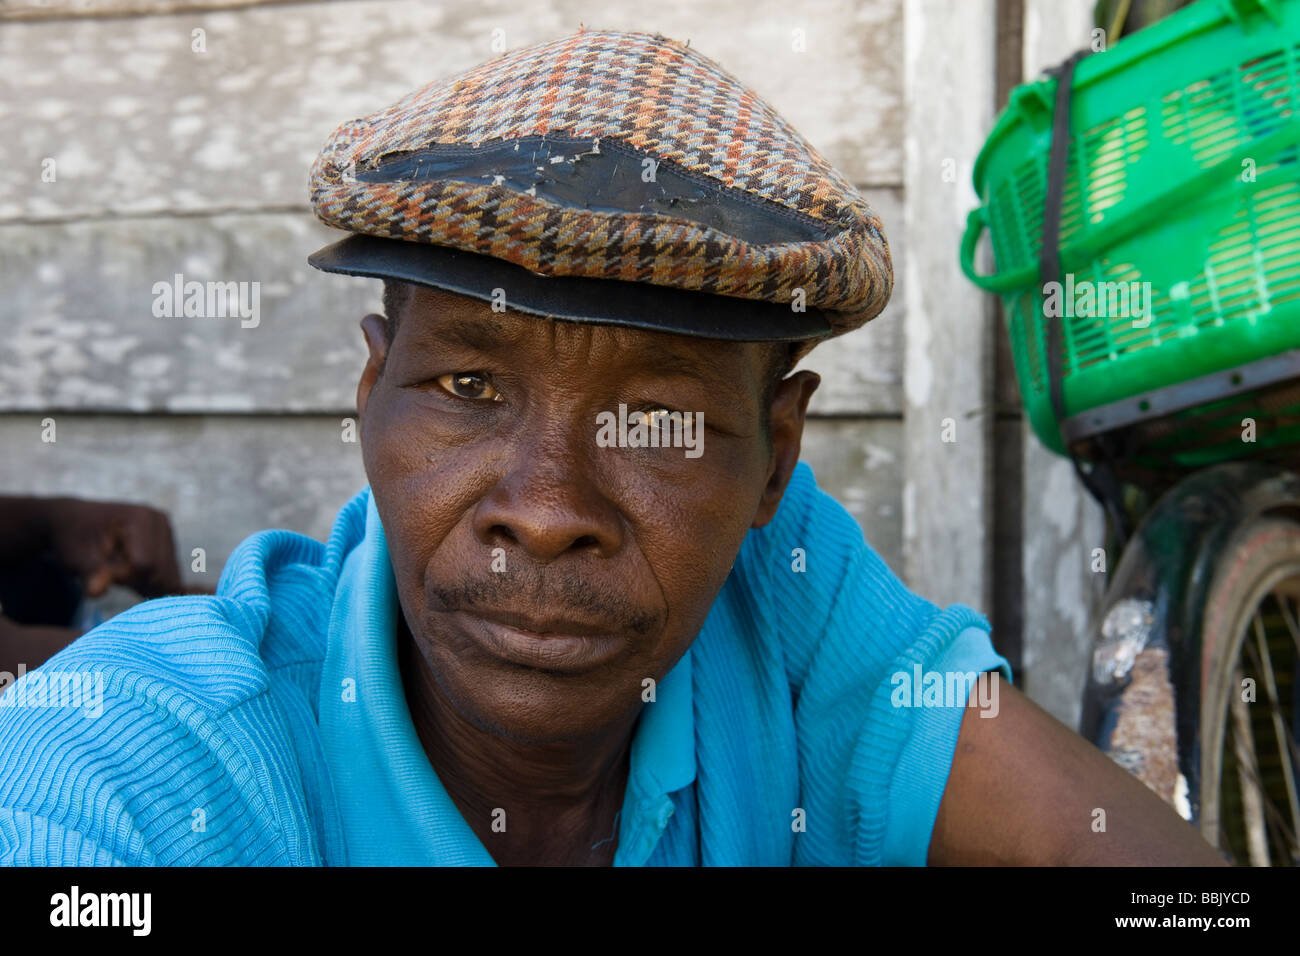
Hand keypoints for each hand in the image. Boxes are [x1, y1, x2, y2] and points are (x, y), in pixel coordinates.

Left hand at [47, 499, 182, 598]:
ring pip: (169, 578)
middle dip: (136, 582)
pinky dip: (150, 584)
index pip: (147, 564)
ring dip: (143, 585)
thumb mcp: (76, 557)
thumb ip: (92, 574)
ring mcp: (167, 533)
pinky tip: (130, 576)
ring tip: (118, 573)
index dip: (123, 577)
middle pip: (162, 572)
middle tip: (109, 575)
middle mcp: (161, 522)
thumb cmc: (73, 537)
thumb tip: (96, 593)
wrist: (72, 523)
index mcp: (141, 518)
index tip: (102, 572)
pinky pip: (170, 577)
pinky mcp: (169, 546)